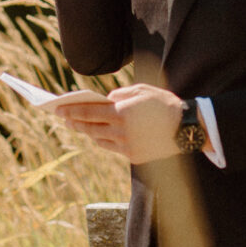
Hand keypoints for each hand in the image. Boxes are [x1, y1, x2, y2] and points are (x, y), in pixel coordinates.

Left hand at [57, 83, 183, 164]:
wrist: (187, 128)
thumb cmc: (164, 104)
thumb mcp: (142, 90)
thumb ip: (120, 94)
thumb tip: (105, 100)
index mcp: (121, 112)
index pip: (88, 111)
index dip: (71, 110)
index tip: (58, 109)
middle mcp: (121, 131)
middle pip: (90, 127)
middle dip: (75, 122)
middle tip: (64, 118)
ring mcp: (127, 146)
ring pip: (99, 139)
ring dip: (87, 132)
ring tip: (79, 126)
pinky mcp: (133, 155)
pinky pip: (112, 147)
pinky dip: (103, 140)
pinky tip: (98, 135)